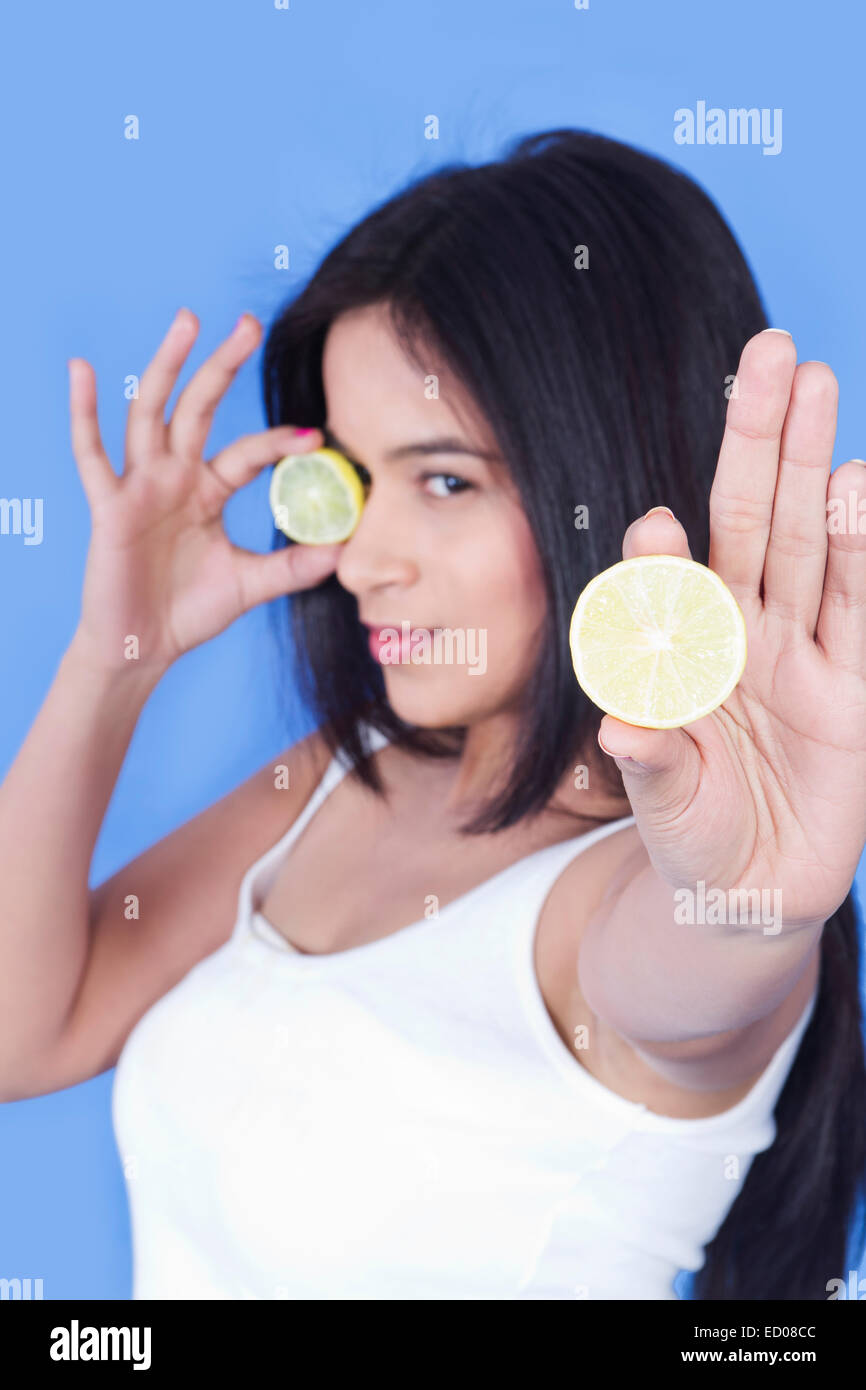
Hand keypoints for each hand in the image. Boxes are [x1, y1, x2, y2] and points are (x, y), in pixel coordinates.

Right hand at [67, 309, 339, 675]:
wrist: (141, 646)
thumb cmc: (189, 612)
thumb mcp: (250, 584)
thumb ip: (293, 567)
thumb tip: (345, 553)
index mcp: (207, 490)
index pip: (247, 453)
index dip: (278, 443)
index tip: (317, 437)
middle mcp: (174, 477)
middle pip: (199, 407)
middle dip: (222, 364)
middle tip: (249, 324)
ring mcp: (139, 486)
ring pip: (151, 413)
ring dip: (167, 366)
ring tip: (188, 320)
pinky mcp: (108, 505)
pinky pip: (91, 455)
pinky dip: (83, 413)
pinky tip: (81, 371)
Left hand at [597, 328, 865, 926]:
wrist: (752, 892)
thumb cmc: (691, 832)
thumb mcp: (664, 801)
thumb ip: (653, 757)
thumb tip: (618, 725)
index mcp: (680, 651)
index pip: (672, 584)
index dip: (664, 554)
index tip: (655, 529)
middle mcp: (738, 632)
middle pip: (750, 522)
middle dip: (757, 441)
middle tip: (767, 350)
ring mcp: (799, 652)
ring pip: (809, 544)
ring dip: (812, 467)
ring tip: (814, 384)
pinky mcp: (852, 687)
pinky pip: (862, 610)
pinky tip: (859, 488)